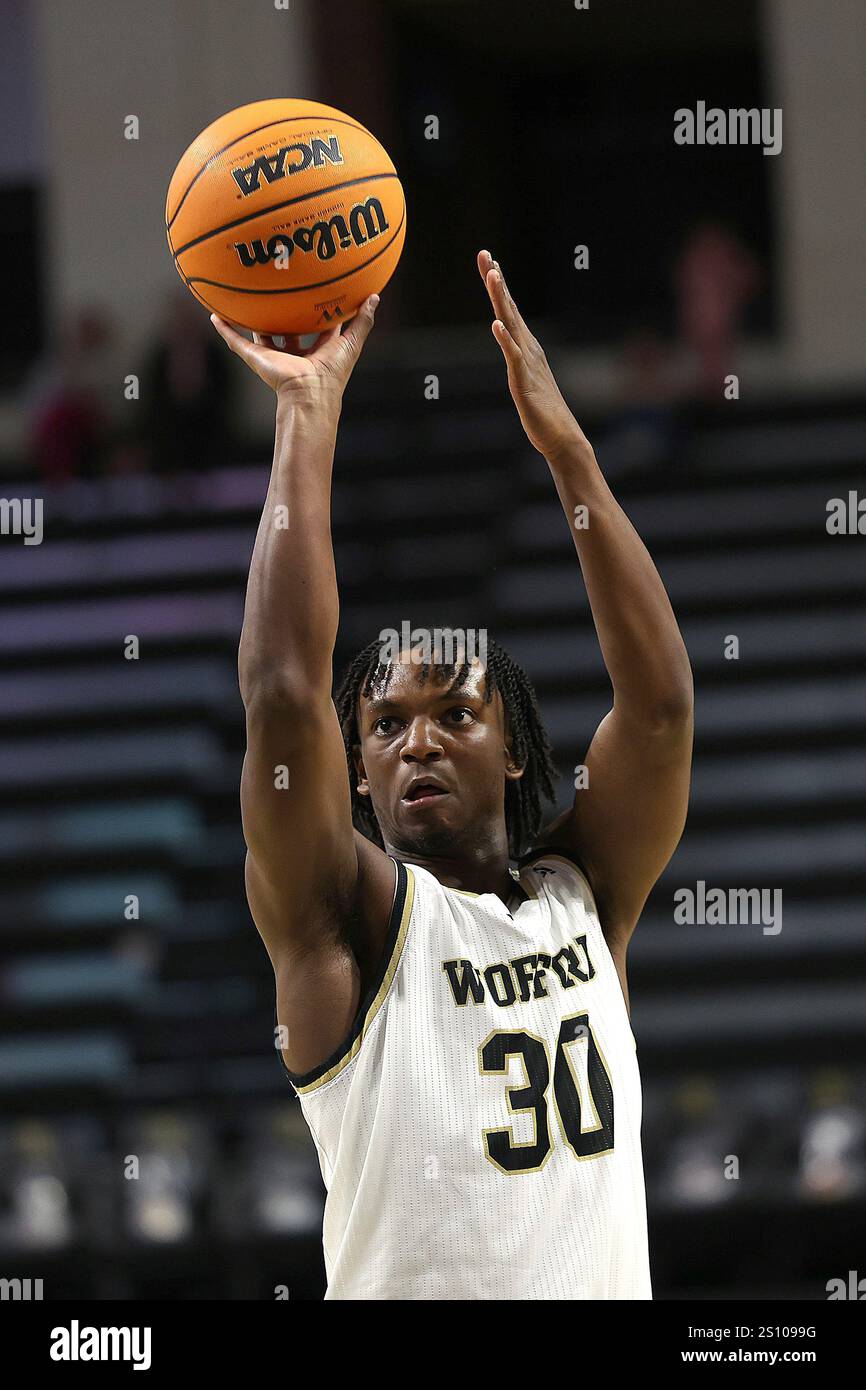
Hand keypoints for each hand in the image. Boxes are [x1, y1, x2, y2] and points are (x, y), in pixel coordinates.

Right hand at [209, 293, 379, 402]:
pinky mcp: (257, 358)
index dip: (318, 311)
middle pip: (288, 330)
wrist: (309, 392)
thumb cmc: (332, 372)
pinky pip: (236, 342)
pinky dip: (225, 330)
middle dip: (285, 314)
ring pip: (261, 335)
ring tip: (244, 300)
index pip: (317, 327)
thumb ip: (363, 320)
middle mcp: (294, 353)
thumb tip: (375, 296)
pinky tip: (215, 316)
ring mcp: (274, 356)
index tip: (317, 291)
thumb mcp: (352, 342)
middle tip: (281, 290)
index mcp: (317, 350)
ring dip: (253, 321)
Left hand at [477, 250, 586, 461]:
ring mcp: (527, 363)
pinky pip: (513, 357)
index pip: (510, 310)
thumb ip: (518, 362)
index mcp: (527, 348)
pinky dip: (505, 340)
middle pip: (509, 308)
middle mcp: (528, 349)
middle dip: (497, 281)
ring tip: (493, 276)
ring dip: (502, 300)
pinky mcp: (524, 381)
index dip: (499, 285)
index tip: (490, 261)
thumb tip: (511, 349)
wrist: (561, 437)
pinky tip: (496, 325)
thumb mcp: (525, 381)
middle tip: (485, 254)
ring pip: (512, 325)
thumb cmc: (543, 413)